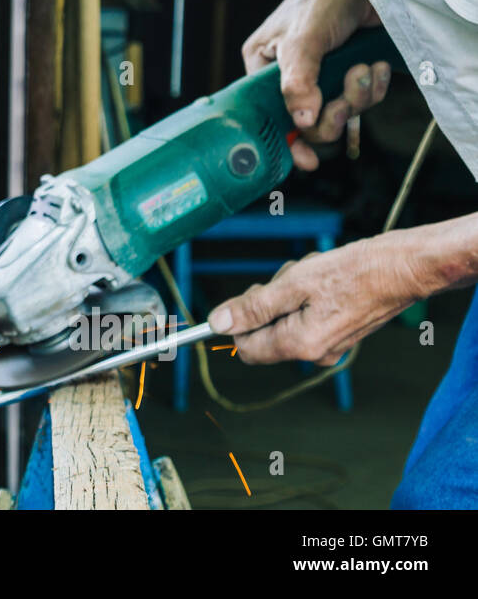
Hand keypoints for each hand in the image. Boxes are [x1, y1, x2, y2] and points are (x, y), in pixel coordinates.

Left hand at [206, 237, 427, 364]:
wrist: (402, 268)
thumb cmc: (353, 272)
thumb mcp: (292, 284)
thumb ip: (253, 307)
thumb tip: (219, 323)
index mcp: (300, 345)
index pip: (246, 348)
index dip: (239, 321)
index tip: (252, 295)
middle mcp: (314, 353)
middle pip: (265, 331)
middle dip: (268, 301)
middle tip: (289, 279)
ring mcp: (329, 345)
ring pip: (285, 319)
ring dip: (288, 293)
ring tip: (313, 275)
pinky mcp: (339, 333)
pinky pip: (305, 315)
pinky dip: (306, 295)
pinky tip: (325, 279)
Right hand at [242, 0, 389, 170]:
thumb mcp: (302, 39)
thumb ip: (297, 81)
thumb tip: (301, 122)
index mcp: (262, 68)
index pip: (269, 116)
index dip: (288, 140)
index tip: (305, 159)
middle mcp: (288, 78)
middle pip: (307, 124)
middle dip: (333, 114)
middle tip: (345, 100)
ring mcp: (321, 79)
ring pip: (337, 115)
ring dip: (357, 97)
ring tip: (364, 69)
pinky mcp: (348, 77)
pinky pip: (361, 104)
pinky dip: (372, 89)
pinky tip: (376, 67)